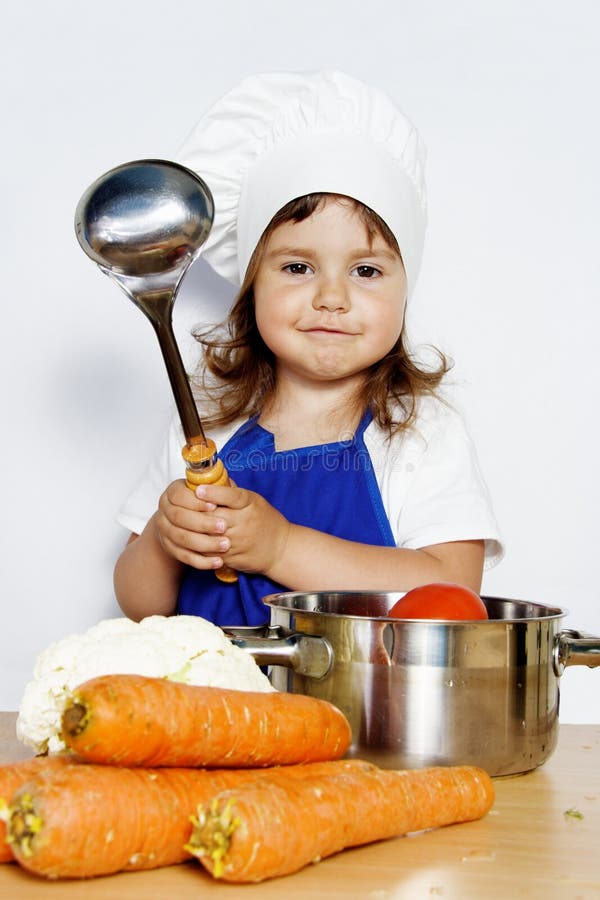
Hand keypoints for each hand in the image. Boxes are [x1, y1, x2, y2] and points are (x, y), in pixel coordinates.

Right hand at [155, 479, 232, 571]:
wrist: (189, 518)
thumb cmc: (206, 501)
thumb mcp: (212, 489)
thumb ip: (217, 486)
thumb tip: (225, 484)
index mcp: (173, 491)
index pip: (179, 495)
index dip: (196, 501)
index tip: (214, 506)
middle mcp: (165, 510)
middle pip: (179, 517)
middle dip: (202, 523)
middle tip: (224, 527)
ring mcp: (164, 529)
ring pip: (181, 538)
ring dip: (204, 543)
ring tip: (225, 545)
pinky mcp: (169, 547)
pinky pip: (183, 556)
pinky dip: (201, 561)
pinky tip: (218, 561)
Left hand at [156, 479, 290, 575]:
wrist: (281, 549)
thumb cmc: (266, 521)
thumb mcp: (255, 500)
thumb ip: (233, 492)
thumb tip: (213, 477)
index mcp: (250, 504)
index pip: (231, 496)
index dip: (214, 493)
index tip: (198, 489)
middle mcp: (244, 522)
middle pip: (215, 516)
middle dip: (196, 512)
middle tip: (179, 506)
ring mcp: (238, 541)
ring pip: (209, 536)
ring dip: (193, 531)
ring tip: (180, 524)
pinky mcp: (233, 557)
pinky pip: (210, 553)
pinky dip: (197, 547)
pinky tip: (188, 541)